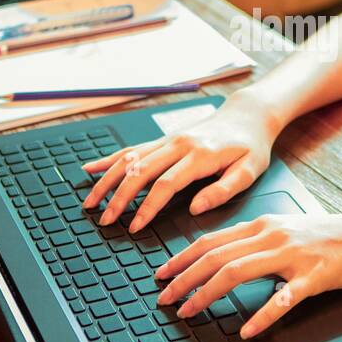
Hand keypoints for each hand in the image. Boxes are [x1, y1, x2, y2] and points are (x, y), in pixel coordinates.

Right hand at [81, 88, 279, 232]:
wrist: (247, 115)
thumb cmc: (251, 146)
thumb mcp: (249, 170)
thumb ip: (223, 190)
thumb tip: (196, 208)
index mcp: (200, 155)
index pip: (166, 184)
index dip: (148, 207)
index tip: (135, 226)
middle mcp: (179, 144)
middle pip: (140, 171)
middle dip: (119, 197)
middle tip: (105, 220)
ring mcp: (168, 140)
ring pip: (130, 159)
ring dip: (107, 180)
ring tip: (90, 202)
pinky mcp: (164, 139)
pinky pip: (133, 149)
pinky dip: (110, 159)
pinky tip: (91, 168)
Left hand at [154, 212, 341, 337]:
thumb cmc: (330, 238)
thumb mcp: (287, 230)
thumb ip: (255, 240)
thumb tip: (222, 256)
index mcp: (263, 225)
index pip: (210, 240)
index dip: (180, 258)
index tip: (160, 275)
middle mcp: (272, 236)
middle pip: (216, 257)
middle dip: (183, 279)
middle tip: (163, 299)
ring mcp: (293, 255)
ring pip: (237, 271)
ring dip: (206, 294)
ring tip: (189, 312)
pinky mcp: (314, 276)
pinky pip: (283, 298)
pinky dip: (261, 315)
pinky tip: (247, 330)